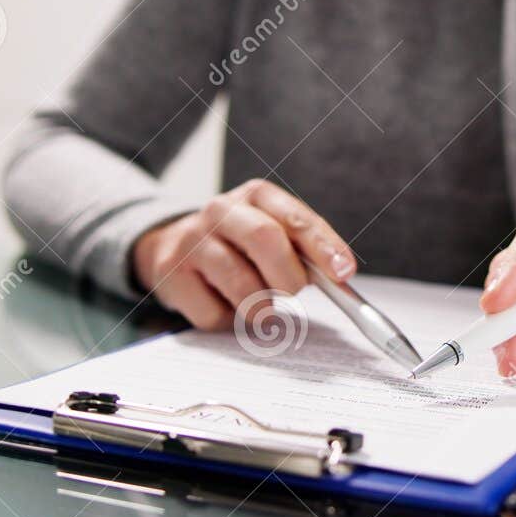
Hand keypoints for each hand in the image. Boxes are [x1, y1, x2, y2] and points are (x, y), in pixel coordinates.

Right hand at [132, 179, 355, 330]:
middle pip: (265, 239)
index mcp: (256, 196)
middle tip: (293, 293)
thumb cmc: (239, 245)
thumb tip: (340, 277)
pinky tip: (225, 306)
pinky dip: (229, 320)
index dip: (323, 246)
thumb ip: (303, 250)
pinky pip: (214, 313)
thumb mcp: (271, 233)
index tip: (344, 273)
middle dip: (289, 276)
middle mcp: (221, 210)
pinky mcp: (171, 273)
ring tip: (261, 307)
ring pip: (241, 284)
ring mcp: (192, 240)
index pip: (295, 218)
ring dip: (262, 307)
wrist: (172, 247)